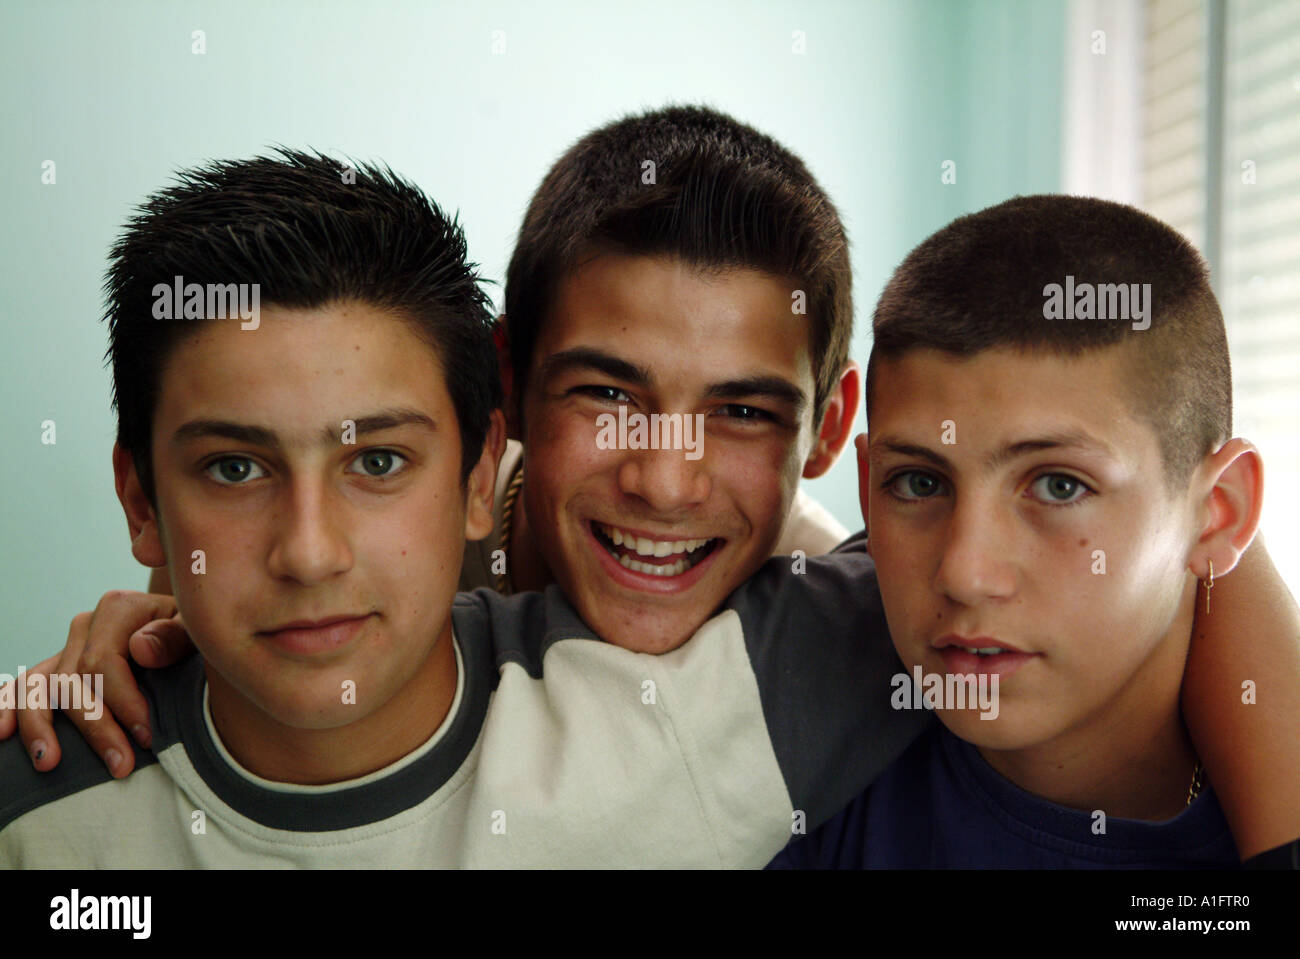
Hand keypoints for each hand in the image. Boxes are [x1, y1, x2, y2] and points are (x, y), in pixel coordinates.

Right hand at [0, 591, 192, 776]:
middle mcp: (86, 626)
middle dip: (95, 728)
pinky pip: (22, 686)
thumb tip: (139, 649)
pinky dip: (7, 709)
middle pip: (72, 680)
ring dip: (39, 727)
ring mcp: (68, 647)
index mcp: (120, 609)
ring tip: (50, 763)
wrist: (191, 628)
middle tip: (121, 765)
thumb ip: (175, 637)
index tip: (147, 737)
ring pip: (37, 686)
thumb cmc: (199, 633)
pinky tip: (2, 735)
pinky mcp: (57, 668)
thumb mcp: (199, 629)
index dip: (122, 703)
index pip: (103, 662)